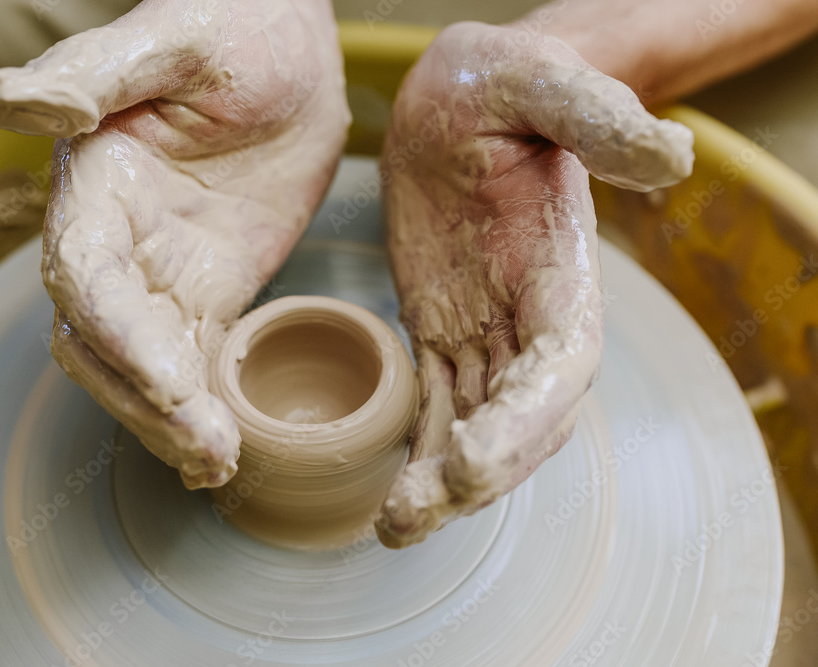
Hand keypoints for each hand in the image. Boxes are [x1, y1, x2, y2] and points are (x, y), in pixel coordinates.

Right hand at [0, 0, 349, 488]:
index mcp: (95, 185)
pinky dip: (203, 408)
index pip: (84, 277)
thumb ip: (93, 74)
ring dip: (172, 421)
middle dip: (146, 401)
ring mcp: (164, 272)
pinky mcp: (211, 290)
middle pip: (105, 343)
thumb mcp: (173, 41)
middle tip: (206, 446)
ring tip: (218, 461)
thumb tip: (2, 102)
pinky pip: (196, 362)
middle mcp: (118, 239)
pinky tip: (224, 449)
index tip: (173, 382)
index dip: (119, 335)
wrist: (295, 50)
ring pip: (144, 368)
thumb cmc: (235, 26)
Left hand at [375, 22, 693, 547]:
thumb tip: (668, 159)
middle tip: (420, 510)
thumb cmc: (502, 83)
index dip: (526, 420)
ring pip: (475, 424)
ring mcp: (485, 328)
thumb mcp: (542, 82)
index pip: (560, 366)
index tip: (474, 462)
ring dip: (444, 483)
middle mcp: (531, 315)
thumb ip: (598, 117)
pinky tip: (395, 493)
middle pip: (522, 418)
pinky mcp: (441, 327)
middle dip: (482, 472)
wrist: (458, 96)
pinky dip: (419, 449)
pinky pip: (435, 401)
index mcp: (564, 270)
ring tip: (397, 525)